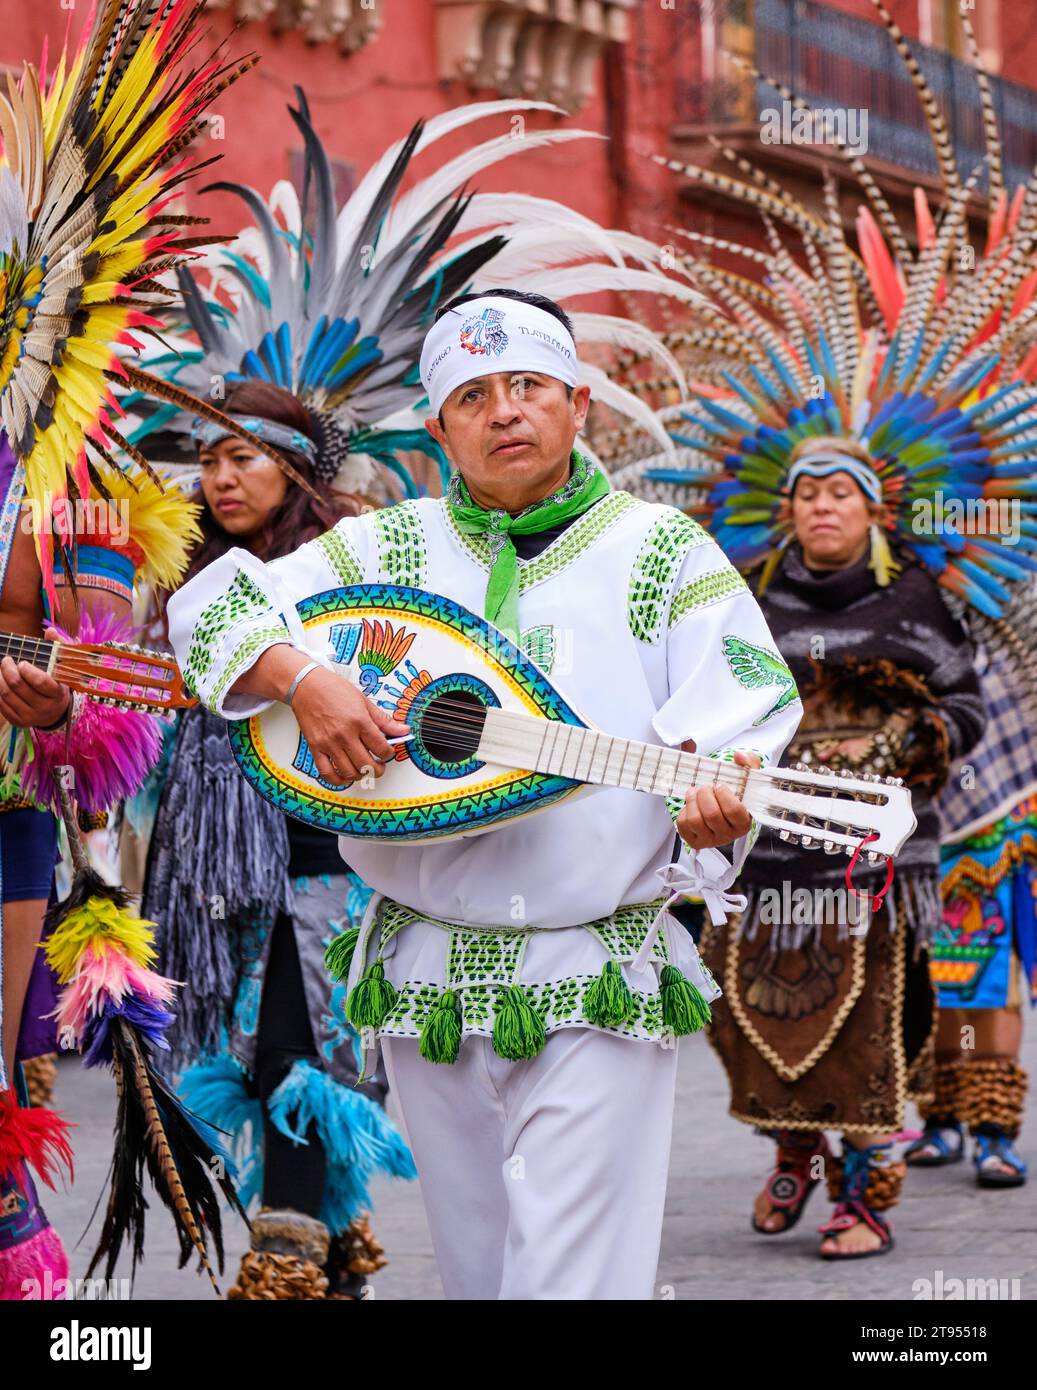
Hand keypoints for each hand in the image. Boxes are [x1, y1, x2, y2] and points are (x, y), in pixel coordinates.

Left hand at [0, 629, 70, 729]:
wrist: (55, 712)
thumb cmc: (56, 684)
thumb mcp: (61, 668)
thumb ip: (56, 647)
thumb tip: (50, 630)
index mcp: (57, 694)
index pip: (40, 681)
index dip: (27, 670)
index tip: (22, 662)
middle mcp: (44, 708)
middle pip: (18, 686)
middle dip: (7, 670)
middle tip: (6, 660)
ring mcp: (31, 717)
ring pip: (6, 694)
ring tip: (1, 669)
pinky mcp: (19, 722)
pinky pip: (1, 705)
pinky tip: (1, 682)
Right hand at [291, 666, 409, 785]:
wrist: (306, 686)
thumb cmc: (333, 689)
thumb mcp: (364, 701)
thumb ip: (383, 720)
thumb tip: (402, 730)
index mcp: (359, 721)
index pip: (381, 748)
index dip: (389, 753)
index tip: (388, 752)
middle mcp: (344, 735)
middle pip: (367, 764)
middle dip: (378, 770)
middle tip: (379, 766)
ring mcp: (329, 743)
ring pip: (349, 772)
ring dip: (361, 775)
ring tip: (364, 770)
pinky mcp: (315, 748)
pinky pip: (326, 773)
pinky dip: (338, 780)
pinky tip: (345, 777)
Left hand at [676, 750, 760, 851]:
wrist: (720, 807)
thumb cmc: (733, 794)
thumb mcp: (745, 777)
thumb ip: (748, 763)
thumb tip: (739, 756)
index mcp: (743, 822)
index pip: (733, 810)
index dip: (723, 794)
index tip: (719, 785)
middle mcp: (728, 835)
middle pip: (712, 815)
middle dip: (704, 795)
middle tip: (705, 788)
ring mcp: (710, 840)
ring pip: (695, 821)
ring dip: (692, 801)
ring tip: (695, 793)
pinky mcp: (694, 841)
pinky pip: (683, 826)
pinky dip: (684, 811)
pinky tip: (691, 806)